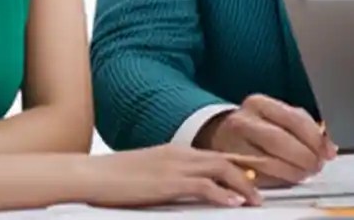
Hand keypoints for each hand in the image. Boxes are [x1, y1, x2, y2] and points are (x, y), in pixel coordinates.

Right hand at [85, 144, 261, 207]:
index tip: (256, 176)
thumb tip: (192, 191)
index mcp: (177, 151)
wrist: (91, 175)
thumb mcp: (151, 175)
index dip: (241, 164)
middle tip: (262, 190)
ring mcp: (175, 165)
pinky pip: (204, 186)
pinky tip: (233, 203)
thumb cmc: (115, 179)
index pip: (217, 154)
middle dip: (250, 174)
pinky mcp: (168, 182)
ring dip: (243, 184)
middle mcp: (181, 153)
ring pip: (222, 168)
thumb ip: (173, 179)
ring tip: (255, 199)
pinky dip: (223, 193)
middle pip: (227, 158)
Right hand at [197, 94, 335, 185]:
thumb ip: (302, 126)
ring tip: (305, 173)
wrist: (220, 134)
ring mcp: (233, 143)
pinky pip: (258, 175)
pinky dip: (278, 178)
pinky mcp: (230, 164)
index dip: (315, 138)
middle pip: (280, 140)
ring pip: (268, 161)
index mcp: (260, 103)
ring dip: (293, 171)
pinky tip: (288, 177)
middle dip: (304, 156)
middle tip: (317, 165)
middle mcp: (244, 120)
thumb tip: (328, 146)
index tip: (328, 151)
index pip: (294, 119)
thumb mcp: (276, 116)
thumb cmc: (257, 125)